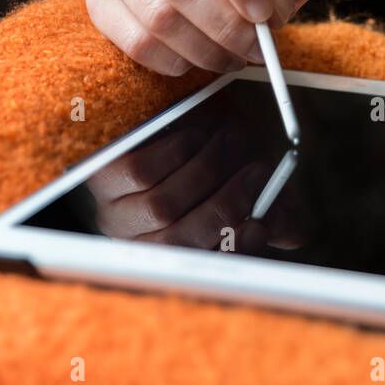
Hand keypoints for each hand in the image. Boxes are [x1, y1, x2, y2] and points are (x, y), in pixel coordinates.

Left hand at [85, 127, 308, 250]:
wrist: (182, 113)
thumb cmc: (227, 154)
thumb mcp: (257, 183)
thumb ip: (278, 210)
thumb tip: (282, 227)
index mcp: (184, 255)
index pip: (204, 272)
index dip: (233, 253)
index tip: (261, 225)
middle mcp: (143, 245)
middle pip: (180, 241)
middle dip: (226, 206)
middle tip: (259, 173)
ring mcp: (118, 213)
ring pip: (162, 206)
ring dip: (206, 171)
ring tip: (233, 142)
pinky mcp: (102, 177)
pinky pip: (140, 172)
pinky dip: (177, 151)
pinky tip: (196, 136)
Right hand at [87, 0, 319, 74]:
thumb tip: (278, 7)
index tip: (264, 12)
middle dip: (227, 25)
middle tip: (256, 47)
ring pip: (158, 17)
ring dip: (205, 48)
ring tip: (235, 56)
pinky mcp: (99, 1)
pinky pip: (136, 42)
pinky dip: (176, 60)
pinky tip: (200, 58)